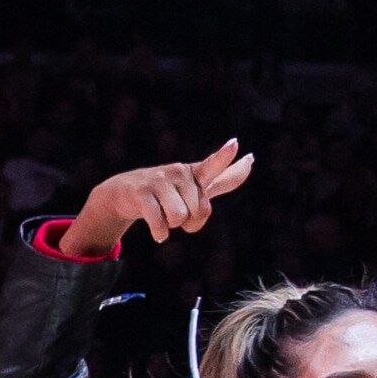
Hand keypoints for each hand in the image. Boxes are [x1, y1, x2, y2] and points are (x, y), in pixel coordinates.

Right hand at [72, 140, 255, 250]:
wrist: (126, 193)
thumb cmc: (168, 191)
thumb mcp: (196, 185)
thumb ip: (224, 178)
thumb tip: (250, 162)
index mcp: (194, 173)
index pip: (213, 166)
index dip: (224, 157)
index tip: (235, 144)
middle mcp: (178, 173)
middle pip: (199, 210)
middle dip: (189, 221)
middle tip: (175, 212)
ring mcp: (159, 180)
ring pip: (179, 216)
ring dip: (172, 225)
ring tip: (163, 215)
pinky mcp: (141, 192)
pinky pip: (160, 223)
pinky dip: (160, 233)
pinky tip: (157, 230)